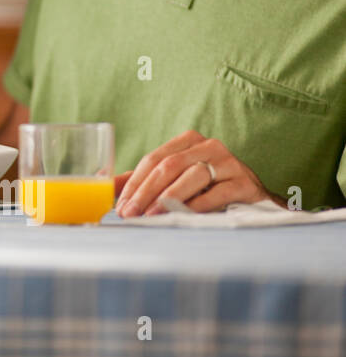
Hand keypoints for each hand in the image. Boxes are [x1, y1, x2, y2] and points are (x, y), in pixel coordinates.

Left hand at [114, 131, 275, 216]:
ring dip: (168, 197)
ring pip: (192, 176)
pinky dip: (197, 204)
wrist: (253, 198)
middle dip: (145, 191)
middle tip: (131, 213)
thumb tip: (102, 183)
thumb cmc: (206, 187)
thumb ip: (141, 180)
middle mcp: (208, 146)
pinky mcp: (245, 182)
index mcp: (187, 141)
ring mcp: (229, 162)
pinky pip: (218, 192)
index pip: (153, 159)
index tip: (120, 205)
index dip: (134, 183)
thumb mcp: (173, 179)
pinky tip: (182, 215)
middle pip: (169, 166)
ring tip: (151, 215)